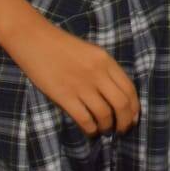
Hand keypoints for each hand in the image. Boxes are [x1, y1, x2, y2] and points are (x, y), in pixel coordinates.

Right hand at [9, 21, 139, 135]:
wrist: (35, 40)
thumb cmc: (63, 46)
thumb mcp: (92, 52)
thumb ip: (106, 70)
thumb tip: (119, 95)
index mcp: (106, 61)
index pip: (129, 88)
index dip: (135, 107)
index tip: (133, 118)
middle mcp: (97, 73)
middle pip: (121, 104)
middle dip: (125, 121)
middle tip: (122, 130)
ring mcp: (81, 85)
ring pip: (104, 114)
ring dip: (107, 126)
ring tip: (105, 129)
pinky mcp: (64, 95)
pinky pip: (84, 118)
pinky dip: (91, 129)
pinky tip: (90, 130)